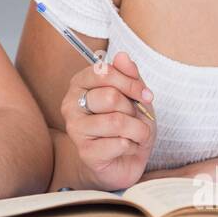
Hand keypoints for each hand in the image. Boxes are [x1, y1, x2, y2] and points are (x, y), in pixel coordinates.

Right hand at [61, 51, 156, 190]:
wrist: (122, 161)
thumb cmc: (127, 125)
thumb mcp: (134, 97)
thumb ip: (129, 75)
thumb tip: (122, 55)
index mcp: (81, 84)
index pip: (103, 72)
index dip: (131, 83)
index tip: (146, 95)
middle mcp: (71, 104)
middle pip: (110, 97)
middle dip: (133, 110)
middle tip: (134, 119)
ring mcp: (75, 129)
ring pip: (117, 122)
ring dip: (137, 130)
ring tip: (135, 135)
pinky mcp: (85, 152)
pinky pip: (119, 143)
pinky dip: (132, 146)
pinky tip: (126, 149)